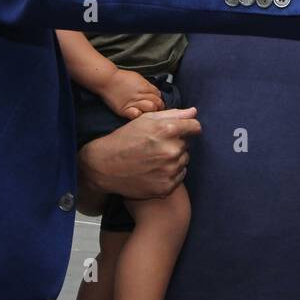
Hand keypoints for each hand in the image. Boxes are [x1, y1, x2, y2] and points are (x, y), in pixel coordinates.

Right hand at [77, 107, 200, 200]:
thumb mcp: (145, 120)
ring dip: (174, 159)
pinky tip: (154, 170)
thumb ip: (173, 115)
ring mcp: (169, 171)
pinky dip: (171, 173)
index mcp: (167, 130)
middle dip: (176, 143)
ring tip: (154, 158)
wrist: (104, 166)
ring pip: (184, 161)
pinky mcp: (166, 187)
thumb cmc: (124, 139)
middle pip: (187, 144)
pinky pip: (180, 176)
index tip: (182, 130)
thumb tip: (193, 112)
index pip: (195, 127)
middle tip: (157, 146)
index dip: (189, 127)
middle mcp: (171, 151)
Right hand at [101, 69, 165, 119]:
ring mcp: (133, 103)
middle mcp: (141, 95)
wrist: (106, 80)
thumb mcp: (138, 78)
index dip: (159, 99)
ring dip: (151, 111)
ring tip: (148, 113)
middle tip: (156, 110)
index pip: (159, 95)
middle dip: (158, 106)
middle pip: (157, 102)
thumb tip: (154, 92)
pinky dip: (139, 116)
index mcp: (145, 87)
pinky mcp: (124, 110)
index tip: (157, 102)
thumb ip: (147, 86)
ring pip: (150, 109)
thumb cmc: (122, 78)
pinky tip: (139, 114)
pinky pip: (136, 115)